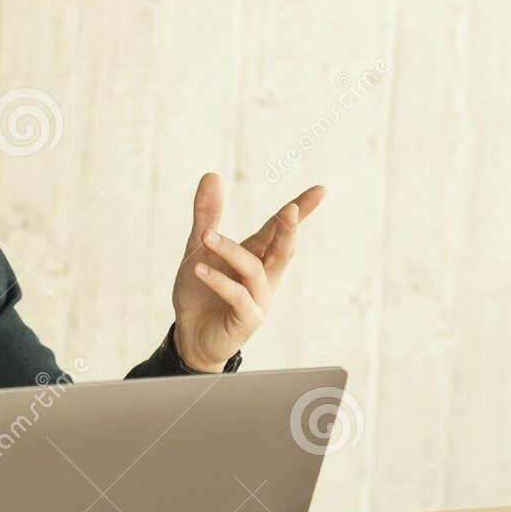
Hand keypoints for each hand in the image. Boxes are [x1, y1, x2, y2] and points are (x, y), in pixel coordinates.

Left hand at [170, 173, 324, 371]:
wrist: (190, 336)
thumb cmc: (200, 294)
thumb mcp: (199, 249)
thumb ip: (207, 216)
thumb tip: (211, 175)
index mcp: (257, 257)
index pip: (279, 229)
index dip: (300, 210)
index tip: (320, 190)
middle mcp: (264, 277)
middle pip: (283, 249)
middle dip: (288, 229)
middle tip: (291, 210)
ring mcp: (259, 299)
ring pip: (254, 270)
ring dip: (230, 251)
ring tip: (207, 238)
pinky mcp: (248, 319)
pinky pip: (237, 296)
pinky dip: (219, 281)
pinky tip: (199, 269)